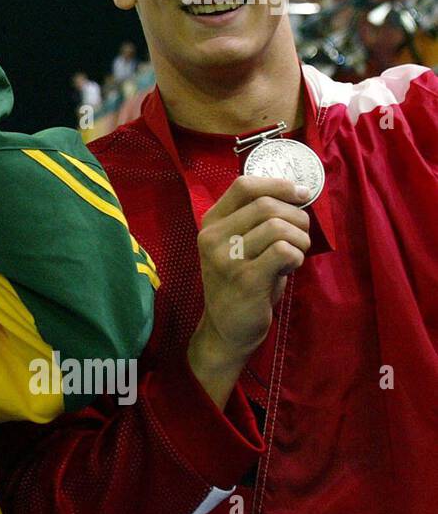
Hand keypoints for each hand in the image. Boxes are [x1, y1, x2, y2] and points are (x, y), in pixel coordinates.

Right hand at [188, 175, 310, 406]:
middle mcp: (213, 237)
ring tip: (295, 253)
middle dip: (298, 217)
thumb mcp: (239, 245)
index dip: (278, 184)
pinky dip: (297, 256)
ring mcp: (226, 258)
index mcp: (211, 222)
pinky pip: (284, 250)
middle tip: (302, 235)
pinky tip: (290, 267)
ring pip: (278, 227)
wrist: (227, 329)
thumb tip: (297, 193)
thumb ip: (256, 220)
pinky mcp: (245, 279)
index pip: (244, 185)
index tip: (300, 194)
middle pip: (267, 205)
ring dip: (300, 238)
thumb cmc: (240, 282)